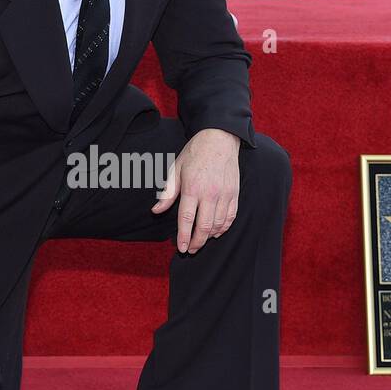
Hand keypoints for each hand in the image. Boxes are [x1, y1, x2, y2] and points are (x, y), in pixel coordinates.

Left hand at [151, 128, 240, 252]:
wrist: (219, 139)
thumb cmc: (195, 153)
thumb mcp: (176, 169)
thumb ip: (167, 193)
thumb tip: (156, 210)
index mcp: (192, 188)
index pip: (187, 219)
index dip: (184, 236)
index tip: (181, 247)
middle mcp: (210, 193)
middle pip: (204, 226)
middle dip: (197, 242)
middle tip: (191, 250)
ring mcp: (224, 194)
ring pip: (218, 224)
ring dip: (209, 236)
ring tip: (201, 241)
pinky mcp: (234, 194)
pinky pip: (230, 217)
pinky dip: (223, 228)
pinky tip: (216, 232)